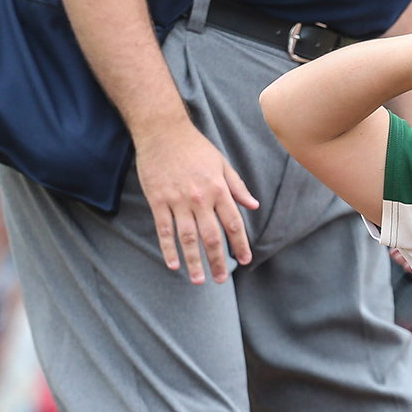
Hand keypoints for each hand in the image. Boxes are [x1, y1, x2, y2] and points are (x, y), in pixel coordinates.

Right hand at [132, 118, 258, 282]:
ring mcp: (177, 200)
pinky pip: (164, 230)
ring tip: (199, 280)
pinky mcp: (158, 200)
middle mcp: (200, 198)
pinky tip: (174, 265)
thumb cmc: (195, 146)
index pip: (233, 224)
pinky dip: (169, 249)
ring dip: (195, 261)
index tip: (244, 261)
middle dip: (218, 261)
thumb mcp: (222, 163)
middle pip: (212, 237)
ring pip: (188, 238)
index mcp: (218, 190)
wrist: (162, 130)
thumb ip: (237, 187)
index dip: (240, 245)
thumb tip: (254, 205)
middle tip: (221, 280)